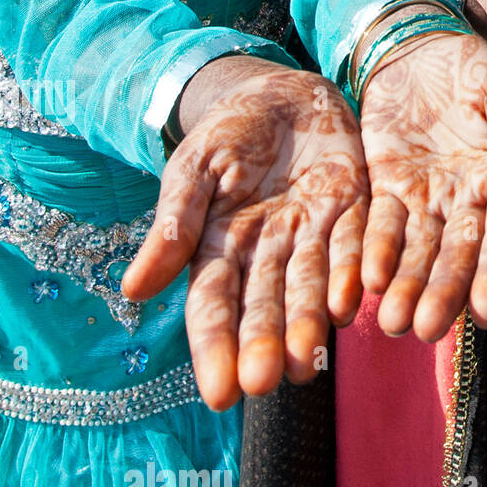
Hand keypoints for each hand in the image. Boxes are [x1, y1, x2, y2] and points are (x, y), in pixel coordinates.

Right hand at [123, 58, 368, 410]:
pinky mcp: (350, 208)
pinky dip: (350, 272)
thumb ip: (175, 223)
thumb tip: (134, 291)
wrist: (280, 92)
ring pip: (310, 286)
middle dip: (265, 344)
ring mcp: (310, 233)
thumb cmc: (227, 133)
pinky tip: (349, 303)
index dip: (216, 348)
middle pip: (265, 305)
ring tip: (307, 363)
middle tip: (267, 383)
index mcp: (218, 248)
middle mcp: (267, 252)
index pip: (214, 305)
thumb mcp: (193, 169)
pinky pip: (352, 244)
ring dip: (309, 324)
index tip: (220, 394)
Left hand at [357, 29, 486, 341]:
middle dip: (445, 291)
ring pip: (420, 251)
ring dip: (409, 286)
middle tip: (428, 329)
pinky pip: (381, 228)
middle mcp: (472, 199)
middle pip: (461, 253)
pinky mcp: (390, 191)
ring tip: (395, 324)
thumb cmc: (471, 64)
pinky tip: (367, 281)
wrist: (414, 47)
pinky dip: (375, 254)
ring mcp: (429, 199)